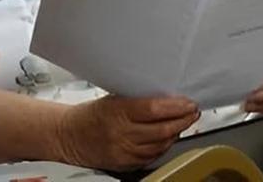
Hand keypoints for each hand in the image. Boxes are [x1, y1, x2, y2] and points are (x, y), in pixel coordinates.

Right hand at [55, 93, 201, 171]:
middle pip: (162, 130)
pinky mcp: (124, 164)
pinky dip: (163, 147)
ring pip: (160, 145)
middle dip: (183, 120)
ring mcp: (123, 151)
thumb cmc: (93, 114)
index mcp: (119, 111)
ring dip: (176, 134)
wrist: (70, 136)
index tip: (189, 103)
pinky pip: (151, 157)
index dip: (177, 107)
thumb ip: (141, 100)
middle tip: (192, 113)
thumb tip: (171, 99)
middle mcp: (121, 133)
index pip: (155, 109)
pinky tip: (168, 138)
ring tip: (183, 123)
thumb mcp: (115, 98)